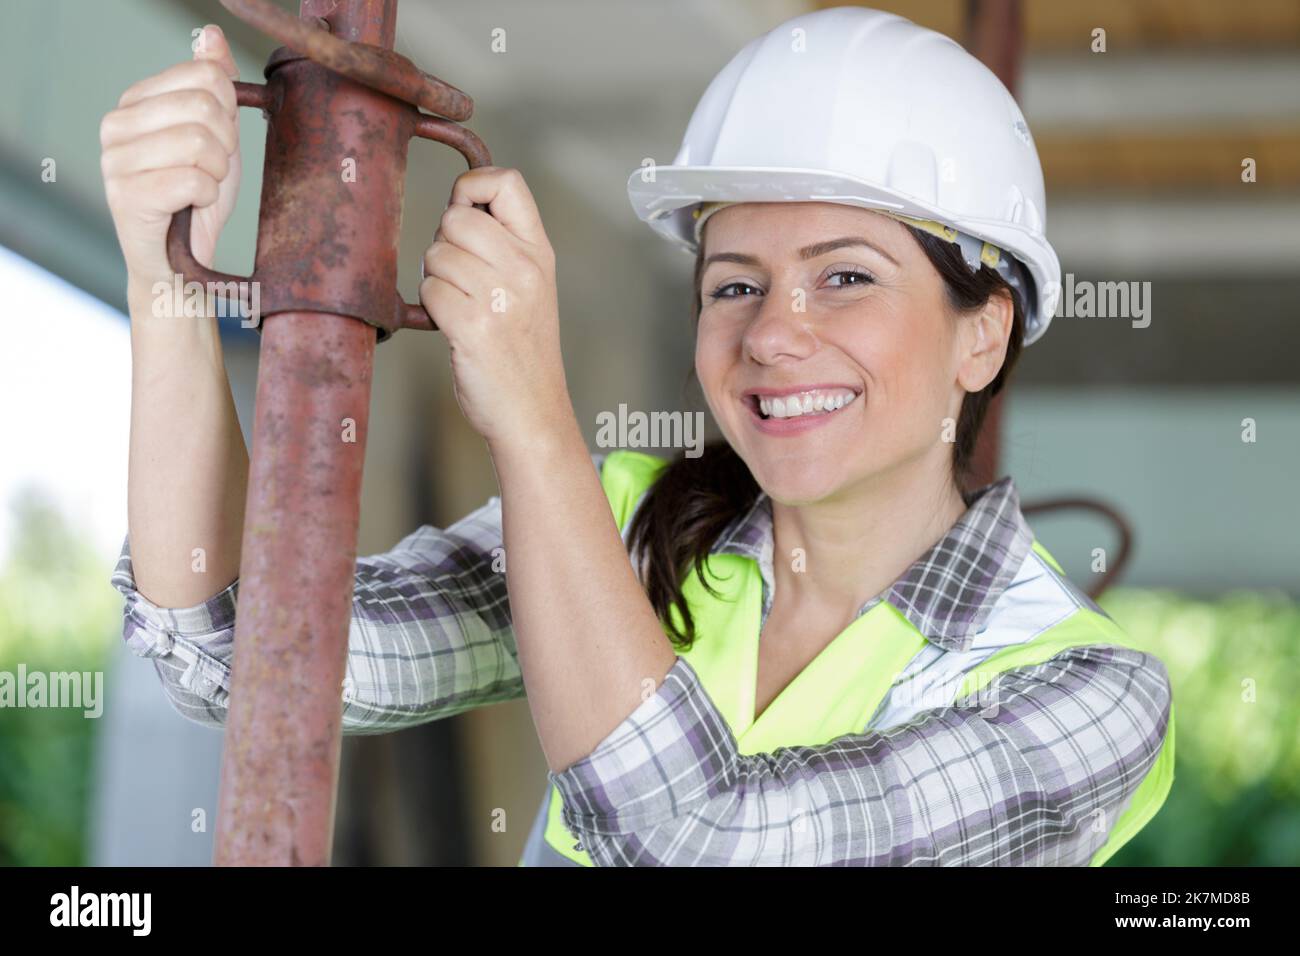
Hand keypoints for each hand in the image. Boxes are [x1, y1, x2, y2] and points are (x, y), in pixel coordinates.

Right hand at [100, 23, 241, 290]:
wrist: (181, 262)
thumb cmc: (197, 199)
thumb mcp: (217, 135)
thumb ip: (213, 85)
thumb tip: (210, 37)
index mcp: (136, 101)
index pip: (206, 75)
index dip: (229, 112)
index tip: (219, 141)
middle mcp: (115, 124)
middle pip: (205, 105)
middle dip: (225, 144)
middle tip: (211, 170)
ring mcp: (114, 159)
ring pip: (200, 142)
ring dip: (216, 173)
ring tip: (199, 189)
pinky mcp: (125, 195)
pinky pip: (193, 180)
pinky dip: (207, 197)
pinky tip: (190, 207)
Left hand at [419, 167, 573, 450]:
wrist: (532, 412)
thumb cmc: (522, 350)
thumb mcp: (531, 286)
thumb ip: (504, 243)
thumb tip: (457, 203)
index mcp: (540, 253)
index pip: (506, 182)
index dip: (472, 188)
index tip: (466, 213)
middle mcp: (524, 270)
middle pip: (456, 217)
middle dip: (444, 244)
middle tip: (459, 276)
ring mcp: (500, 298)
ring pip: (436, 255)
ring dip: (436, 280)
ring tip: (460, 306)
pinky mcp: (473, 327)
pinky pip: (428, 291)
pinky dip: (431, 309)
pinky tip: (453, 327)